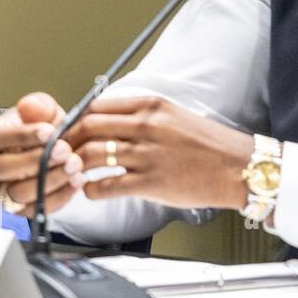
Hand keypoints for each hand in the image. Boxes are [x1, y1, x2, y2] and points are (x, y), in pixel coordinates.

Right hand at [0, 92, 85, 217]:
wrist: (50, 150)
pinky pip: (36, 209)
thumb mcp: (41, 109)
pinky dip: (60, 196)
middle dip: (37, 160)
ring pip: (19, 193)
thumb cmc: (40, 127)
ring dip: (50, 180)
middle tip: (65, 149)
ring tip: (75, 165)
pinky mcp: (18, 209)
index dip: (22, 136)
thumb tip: (29, 107)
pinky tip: (77, 180)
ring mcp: (0, 191)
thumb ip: (37, 105)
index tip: (50, 132)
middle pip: (2, 169)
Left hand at [61, 95, 252, 209]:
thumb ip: (138, 114)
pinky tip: (89, 191)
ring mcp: (147, 155)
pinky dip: (91, 189)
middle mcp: (145, 126)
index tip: (66, 130)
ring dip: (73, 165)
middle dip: (65, 141)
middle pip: (86, 128)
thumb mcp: (172, 115)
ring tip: (70, 172)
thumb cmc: (207, 144)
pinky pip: (107, 185)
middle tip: (57, 152)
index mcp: (149, 106)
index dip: (74, 120)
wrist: (240, 168)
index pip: (95, 107)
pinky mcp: (151, 182)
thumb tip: (101, 118)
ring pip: (91, 155)